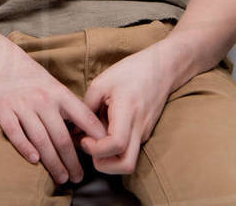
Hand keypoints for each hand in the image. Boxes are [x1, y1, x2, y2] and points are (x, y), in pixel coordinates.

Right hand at [0, 41, 107, 185]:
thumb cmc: (31, 78)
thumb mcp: (54, 85)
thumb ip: (68, 107)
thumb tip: (86, 133)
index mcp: (59, 93)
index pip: (83, 117)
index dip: (95, 138)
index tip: (102, 154)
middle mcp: (42, 100)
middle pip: (61, 136)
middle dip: (72, 161)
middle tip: (78, 177)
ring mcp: (22, 106)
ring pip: (41, 139)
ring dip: (53, 162)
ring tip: (61, 177)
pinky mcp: (3, 111)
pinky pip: (15, 133)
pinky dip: (25, 147)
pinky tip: (34, 161)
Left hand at [78, 45, 174, 174]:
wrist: (162, 69)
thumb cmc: (130, 72)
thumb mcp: (101, 83)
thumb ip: (86, 107)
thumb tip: (73, 130)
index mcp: (127, 110)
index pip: (116, 143)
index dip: (97, 149)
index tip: (84, 140)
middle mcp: (139, 126)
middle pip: (126, 165)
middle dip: (104, 165)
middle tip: (89, 148)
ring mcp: (144, 133)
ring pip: (129, 162)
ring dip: (109, 160)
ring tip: (95, 142)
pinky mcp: (144, 134)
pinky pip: (129, 151)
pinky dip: (114, 151)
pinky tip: (104, 135)